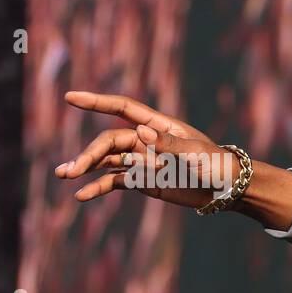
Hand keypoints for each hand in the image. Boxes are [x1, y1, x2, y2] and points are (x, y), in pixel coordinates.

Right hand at [57, 91, 224, 207]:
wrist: (227, 188)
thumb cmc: (216, 164)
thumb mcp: (195, 153)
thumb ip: (168, 144)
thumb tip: (140, 131)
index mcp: (158, 126)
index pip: (122, 109)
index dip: (97, 102)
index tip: (71, 97)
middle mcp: (146, 141)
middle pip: (109, 142)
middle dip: (89, 154)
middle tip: (70, 170)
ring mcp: (143, 161)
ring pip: (107, 161)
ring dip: (86, 168)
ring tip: (64, 175)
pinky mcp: (144, 181)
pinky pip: (116, 182)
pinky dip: (99, 187)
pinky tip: (81, 195)